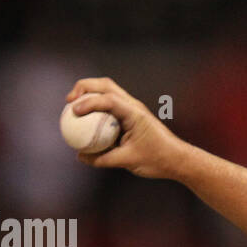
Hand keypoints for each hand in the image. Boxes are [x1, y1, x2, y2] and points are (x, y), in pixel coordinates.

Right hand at [64, 77, 189, 178]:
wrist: (178, 159)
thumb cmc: (157, 160)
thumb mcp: (128, 161)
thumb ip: (103, 159)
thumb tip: (81, 156)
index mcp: (134, 113)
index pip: (108, 99)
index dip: (88, 102)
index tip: (73, 111)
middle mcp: (133, 106)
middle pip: (105, 85)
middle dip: (84, 87)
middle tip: (69, 100)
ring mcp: (133, 108)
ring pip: (108, 91)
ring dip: (90, 93)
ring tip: (73, 105)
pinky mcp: (132, 115)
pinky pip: (111, 105)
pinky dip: (97, 105)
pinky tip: (86, 118)